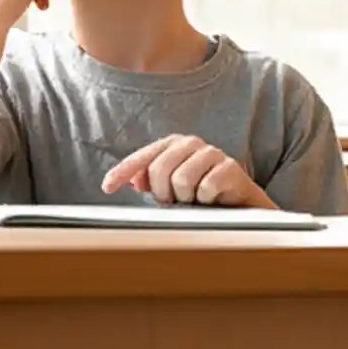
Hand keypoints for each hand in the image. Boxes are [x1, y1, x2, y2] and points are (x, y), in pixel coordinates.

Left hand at [100, 134, 275, 207]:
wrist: (241, 204)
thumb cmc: (202, 194)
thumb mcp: (171, 188)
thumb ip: (149, 181)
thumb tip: (132, 181)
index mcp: (173, 145)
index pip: (142, 157)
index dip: (122, 172)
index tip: (107, 187)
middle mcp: (191, 143)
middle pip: (159, 170)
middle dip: (163, 193)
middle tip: (175, 201)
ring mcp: (212, 153)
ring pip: (181, 180)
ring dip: (186, 198)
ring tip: (195, 200)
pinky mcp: (230, 167)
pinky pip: (205, 188)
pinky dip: (205, 200)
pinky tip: (212, 200)